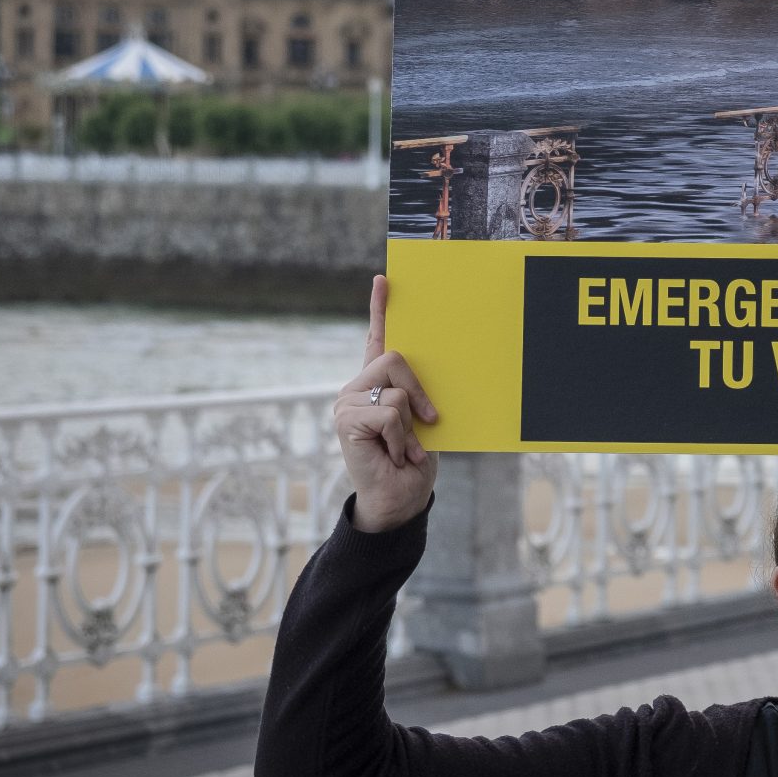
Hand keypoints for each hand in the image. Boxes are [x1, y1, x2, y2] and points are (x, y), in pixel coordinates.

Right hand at [335, 274, 438, 532]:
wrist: (400, 497)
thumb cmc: (414, 460)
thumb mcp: (423, 420)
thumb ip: (418, 394)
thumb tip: (430, 372)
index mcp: (378, 383)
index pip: (376, 337)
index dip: (380, 308)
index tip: (384, 279)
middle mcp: (358, 386)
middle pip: (396, 358)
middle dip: (419, 391)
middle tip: (428, 421)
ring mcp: (348, 401)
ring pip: (396, 389)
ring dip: (410, 424)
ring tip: (404, 447)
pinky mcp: (346, 418)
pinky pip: (389, 411)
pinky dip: (401, 437)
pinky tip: (394, 454)